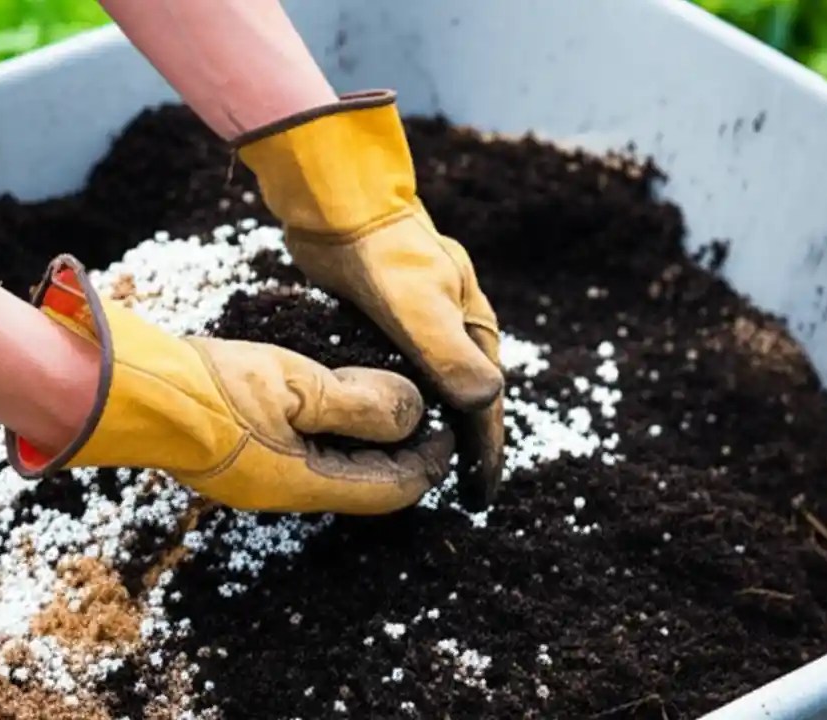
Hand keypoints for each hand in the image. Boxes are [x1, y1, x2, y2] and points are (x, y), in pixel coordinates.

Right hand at [7, 254, 453, 514]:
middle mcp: (287, 492)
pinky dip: (335, 435)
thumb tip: (414, 414)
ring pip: (336, 471)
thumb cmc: (214, 387)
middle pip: (365, 485)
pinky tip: (337, 404)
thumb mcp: (300, 385)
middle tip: (427, 418)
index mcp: (306, 483)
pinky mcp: (244, 458)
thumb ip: (361, 404)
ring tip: (390, 406)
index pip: (391, 489)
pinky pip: (306, 456)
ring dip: (367, 445)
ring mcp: (262, 478)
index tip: (448, 433)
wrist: (134, 390)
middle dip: (401, 455)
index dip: (427, 463)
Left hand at [234, 90, 505, 509]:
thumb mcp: (420, 307)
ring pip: (436, 386)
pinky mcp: (389, 316)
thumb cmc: (382, 254)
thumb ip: (449, 355)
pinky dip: (403, 399)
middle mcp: (456, 327)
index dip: (484, 453)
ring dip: (435, 425)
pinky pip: (403, 370)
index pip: (486, 405)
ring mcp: (424, 321)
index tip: (478, 496)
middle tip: (455, 490)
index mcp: (474, 328)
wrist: (340, 204)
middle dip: (466, 444)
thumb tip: (486, 404)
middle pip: (468, 399)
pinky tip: (386, 419)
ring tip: (423, 465)